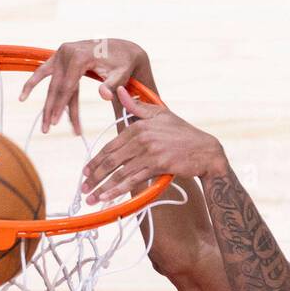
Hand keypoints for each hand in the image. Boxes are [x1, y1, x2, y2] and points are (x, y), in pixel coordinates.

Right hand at [19, 38, 149, 134]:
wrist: (121, 48)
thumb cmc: (122, 63)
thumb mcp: (121, 74)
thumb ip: (112, 85)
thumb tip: (103, 96)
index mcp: (79, 56)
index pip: (67, 86)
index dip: (61, 106)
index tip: (57, 123)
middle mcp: (66, 52)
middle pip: (56, 87)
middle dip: (52, 110)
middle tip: (47, 130)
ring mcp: (60, 53)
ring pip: (50, 84)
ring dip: (46, 105)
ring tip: (43, 124)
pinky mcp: (58, 56)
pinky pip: (43, 72)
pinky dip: (32, 83)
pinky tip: (23, 97)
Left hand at [81, 88, 223, 203]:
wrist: (207, 151)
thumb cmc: (184, 134)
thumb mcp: (160, 114)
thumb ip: (137, 107)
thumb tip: (119, 91)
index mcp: (138, 126)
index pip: (110, 146)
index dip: (95, 162)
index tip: (86, 173)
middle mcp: (141, 138)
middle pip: (110, 161)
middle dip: (94, 177)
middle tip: (83, 189)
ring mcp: (149, 152)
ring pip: (119, 173)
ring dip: (103, 188)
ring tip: (91, 199)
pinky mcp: (158, 165)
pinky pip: (133, 180)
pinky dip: (119, 191)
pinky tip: (109, 199)